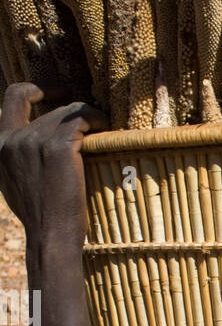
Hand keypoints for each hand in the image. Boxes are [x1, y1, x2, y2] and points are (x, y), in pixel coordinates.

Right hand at [0, 84, 106, 249]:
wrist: (51, 237)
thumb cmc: (43, 218)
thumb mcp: (17, 183)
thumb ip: (20, 159)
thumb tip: (36, 146)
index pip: (14, 97)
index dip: (38, 88)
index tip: (59, 91)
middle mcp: (12, 139)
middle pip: (52, 111)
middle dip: (76, 118)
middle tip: (96, 128)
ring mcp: (33, 140)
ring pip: (70, 112)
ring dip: (90, 120)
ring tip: (103, 132)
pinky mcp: (57, 146)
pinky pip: (83, 118)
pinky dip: (97, 120)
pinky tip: (106, 130)